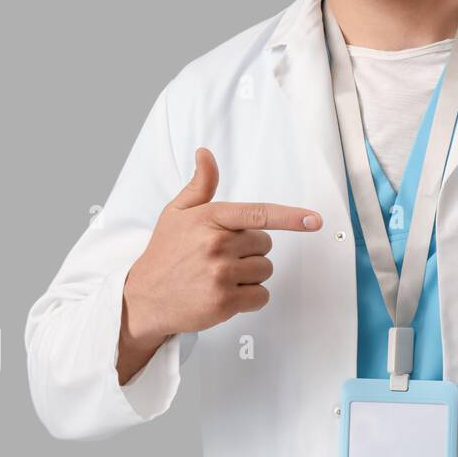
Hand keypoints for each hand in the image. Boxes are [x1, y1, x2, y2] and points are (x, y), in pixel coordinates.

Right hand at [122, 147, 322, 346]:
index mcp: (209, 219)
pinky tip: (226, 294)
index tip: (314, 220)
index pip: (258, 214)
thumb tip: (205, 155)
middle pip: (265, 244)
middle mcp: (216, 245)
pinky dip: (250, 298)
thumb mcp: (177, 213)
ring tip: (220, 276)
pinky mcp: (224, 302)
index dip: (290, 217)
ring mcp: (220, 275)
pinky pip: (261, 296)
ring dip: (250, 275)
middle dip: (250, 250)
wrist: (143, 299)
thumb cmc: (165, 254)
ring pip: (265, 270)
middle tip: (220, 257)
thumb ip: (200, 185)